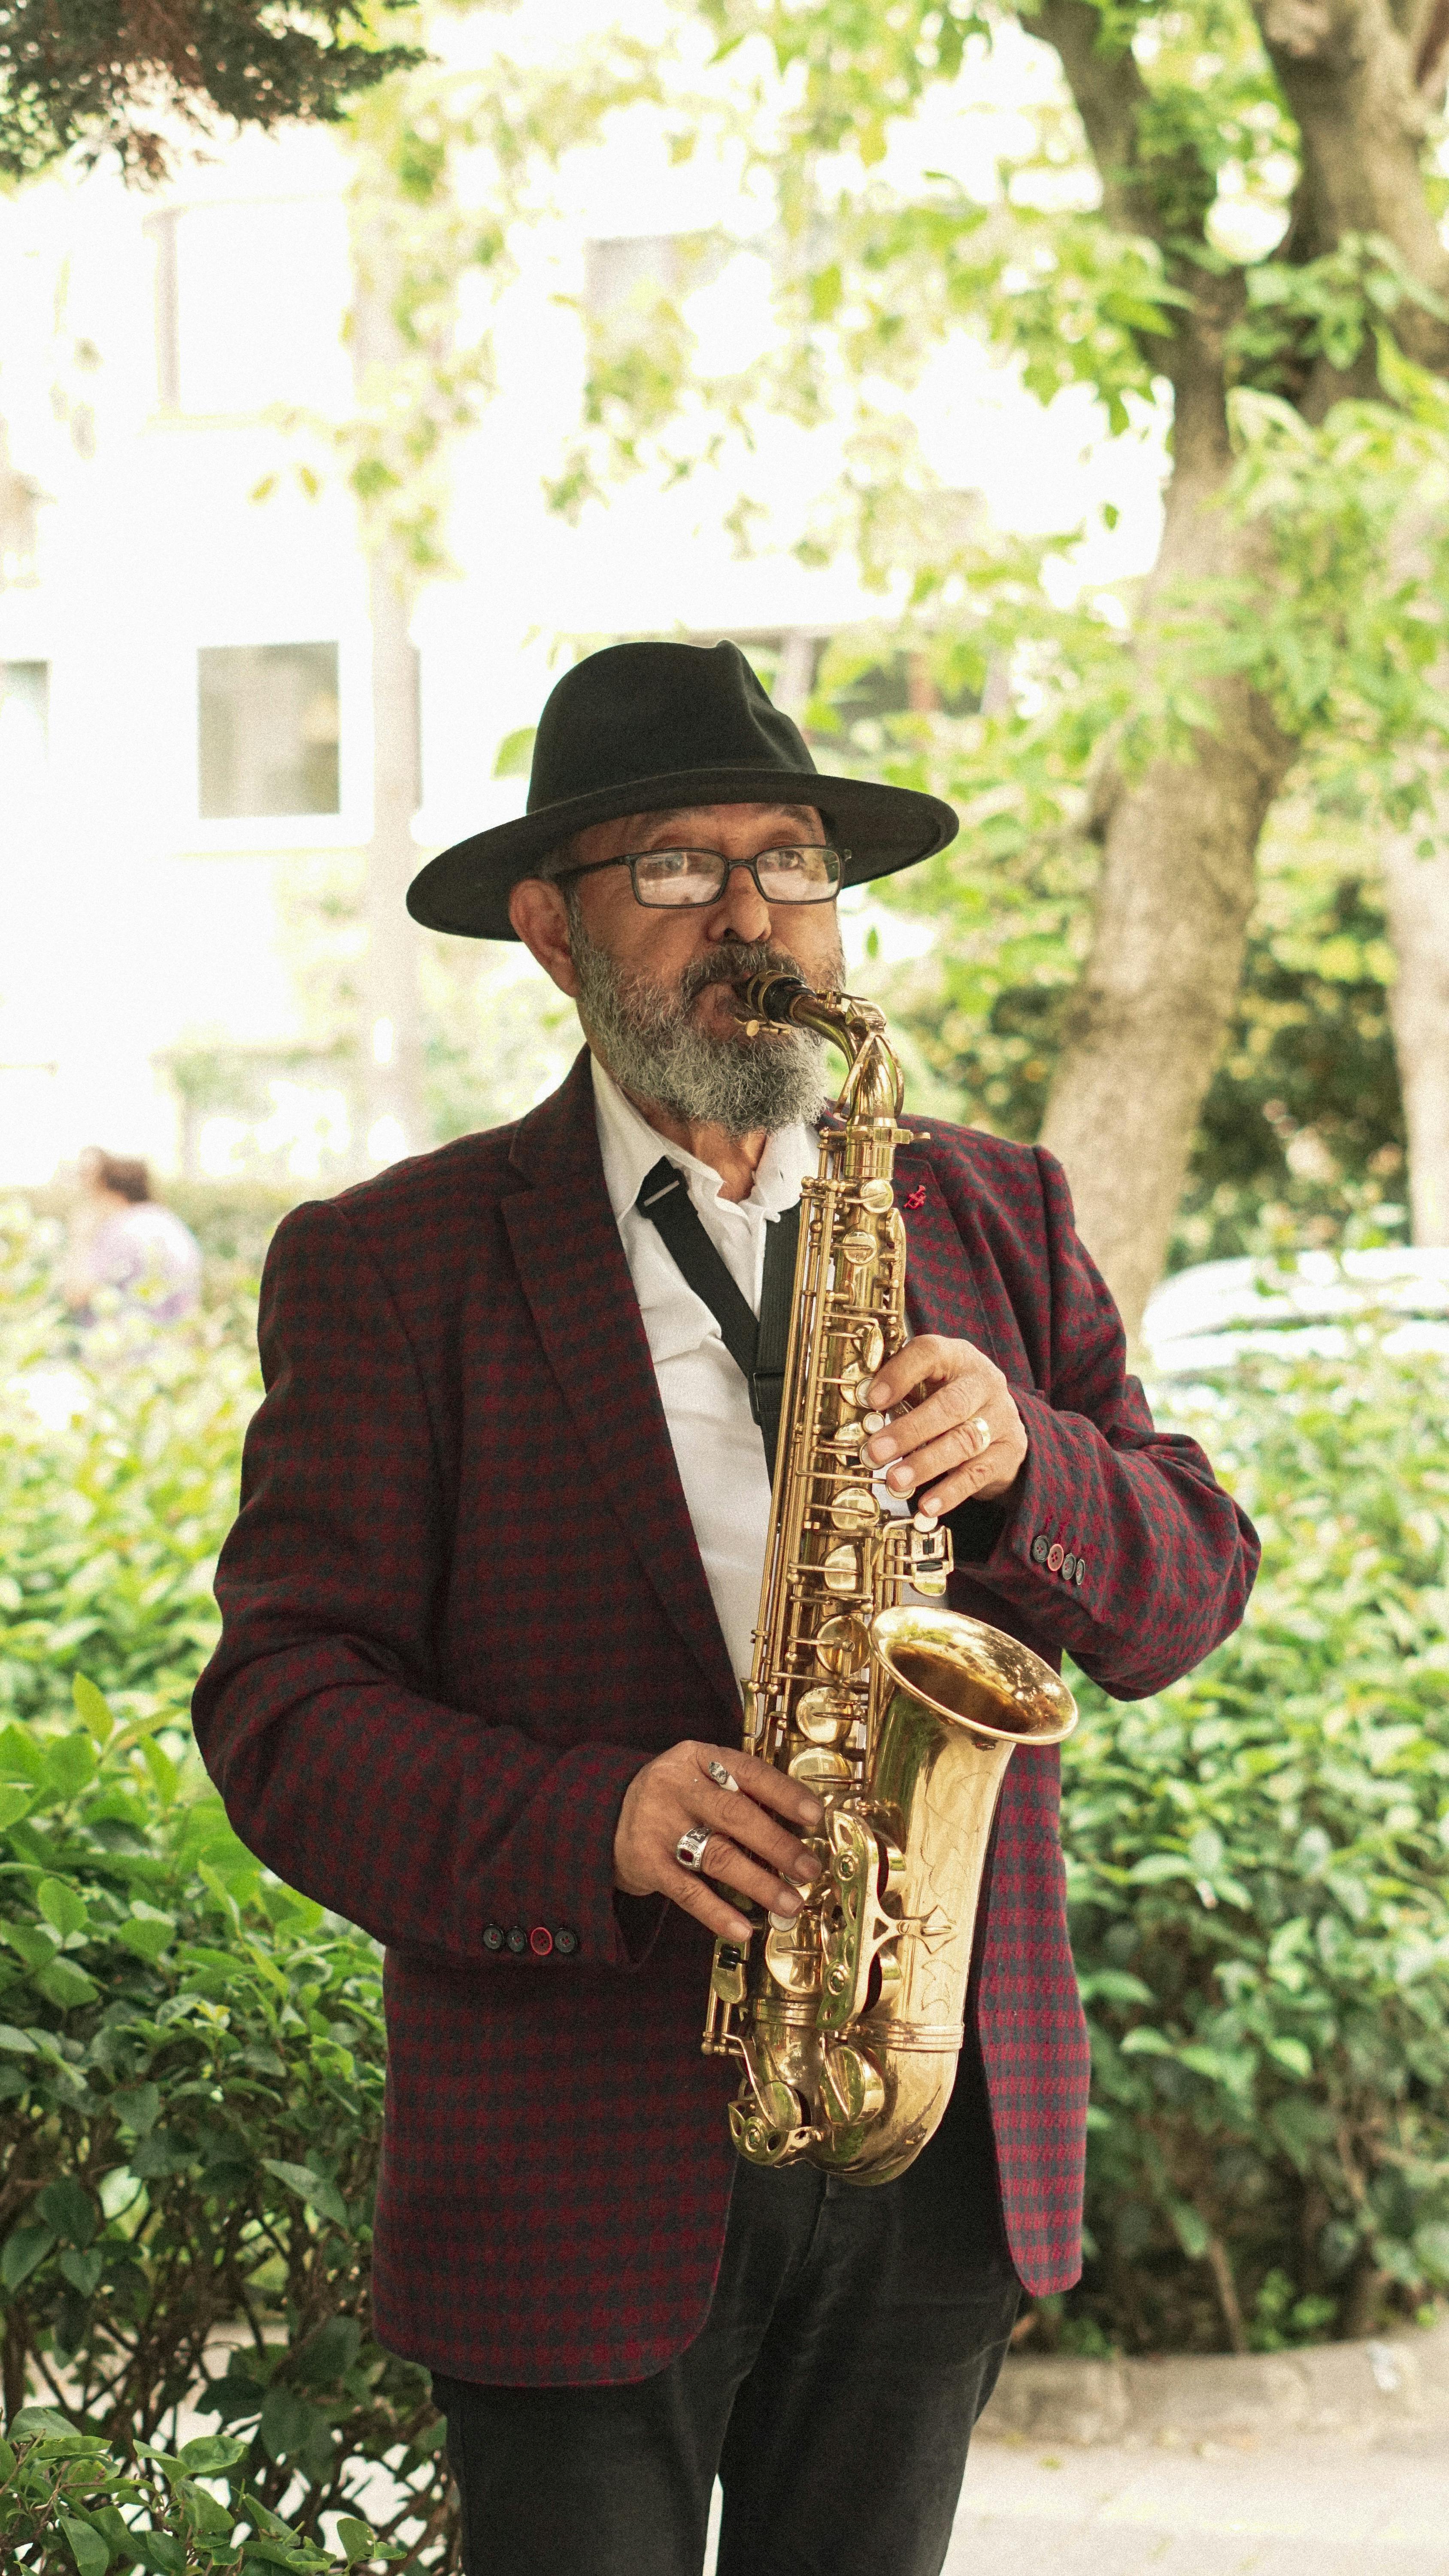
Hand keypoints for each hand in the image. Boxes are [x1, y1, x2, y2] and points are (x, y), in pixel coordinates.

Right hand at [614, 1740, 823, 1943]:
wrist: (607, 1813)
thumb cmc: (675, 1797)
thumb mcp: (701, 1776)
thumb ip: (740, 1793)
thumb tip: (798, 1829)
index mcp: (697, 1758)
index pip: (748, 1771)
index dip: (784, 1793)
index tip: (815, 1815)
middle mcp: (677, 1787)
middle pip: (735, 1815)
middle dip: (777, 1845)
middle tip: (808, 1869)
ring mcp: (658, 1825)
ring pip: (716, 1856)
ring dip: (759, 1883)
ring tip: (790, 1902)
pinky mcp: (646, 1862)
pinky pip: (688, 1892)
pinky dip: (717, 1913)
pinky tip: (742, 1929)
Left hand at [864, 1334, 1026, 1517]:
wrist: (999, 1419)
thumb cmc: (947, 1396)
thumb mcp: (927, 1382)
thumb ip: (898, 1390)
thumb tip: (859, 1410)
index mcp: (956, 1356)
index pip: (930, 1354)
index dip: (900, 1375)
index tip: (872, 1400)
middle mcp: (984, 1383)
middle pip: (949, 1405)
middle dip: (909, 1431)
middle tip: (875, 1453)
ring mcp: (1001, 1417)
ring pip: (964, 1440)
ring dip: (926, 1464)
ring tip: (895, 1481)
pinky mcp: (1008, 1452)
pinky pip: (977, 1474)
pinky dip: (950, 1492)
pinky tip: (926, 1505)